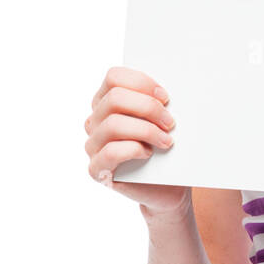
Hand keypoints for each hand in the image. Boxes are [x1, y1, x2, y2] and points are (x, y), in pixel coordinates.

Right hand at [84, 66, 190, 216]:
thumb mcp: (163, 120)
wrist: (167, 186)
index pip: (114, 77)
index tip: (166, 97)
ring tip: (167, 141)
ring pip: (113, 124)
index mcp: (107, 101)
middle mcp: (95, 121)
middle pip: (115, 99)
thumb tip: (167, 92)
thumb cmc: (164, 149)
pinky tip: (148, 154)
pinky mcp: (96, 169)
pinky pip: (111, 152)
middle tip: (170, 122)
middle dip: (148, 108)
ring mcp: (93, 145)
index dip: (141, 82)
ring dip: (146, 131)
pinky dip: (134, 149)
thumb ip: (158, 102)